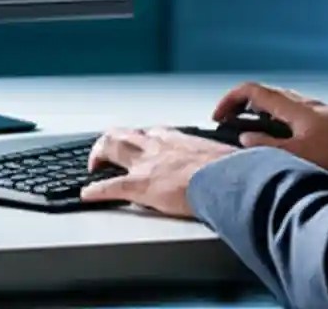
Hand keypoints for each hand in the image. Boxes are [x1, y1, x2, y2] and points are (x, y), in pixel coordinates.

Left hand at [80, 126, 236, 217]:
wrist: (229, 179)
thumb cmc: (233, 169)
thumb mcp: (228, 155)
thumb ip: (223, 157)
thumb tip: (241, 162)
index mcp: (179, 140)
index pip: (153, 132)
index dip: (142, 137)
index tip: (140, 140)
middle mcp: (158, 146)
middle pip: (125, 134)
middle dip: (111, 140)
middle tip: (106, 150)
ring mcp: (146, 164)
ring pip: (111, 148)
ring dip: (98, 155)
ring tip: (93, 165)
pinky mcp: (140, 185)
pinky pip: (109, 186)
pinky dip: (95, 190)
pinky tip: (86, 193)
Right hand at [213, 82, 327, 177]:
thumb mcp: (299, 153)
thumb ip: (268, 146)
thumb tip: (244, 140)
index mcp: (291, 106)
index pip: (250, 91)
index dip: (229, 100)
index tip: (218, 117)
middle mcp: (299, 101)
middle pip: (260, 92)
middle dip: (237, 104)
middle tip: (226, 122)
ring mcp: (310, 106)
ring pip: (273, 99)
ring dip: (254, 109)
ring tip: (245, 128)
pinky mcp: (319, 115)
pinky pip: (285, 107)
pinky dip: (269, 114)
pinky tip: (273, 132)